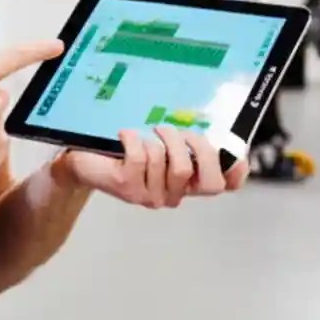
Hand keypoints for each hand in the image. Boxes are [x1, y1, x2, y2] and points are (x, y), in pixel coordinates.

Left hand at [57, 127, 248, 207]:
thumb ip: (183, 142)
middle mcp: (172, 194)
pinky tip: (125, 135)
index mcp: (185, 183)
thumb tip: (208, 124)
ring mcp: (150, 195)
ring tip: (149, 131)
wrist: (83, 162)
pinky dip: (134, 139)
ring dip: (162, 139)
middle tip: (177, 131)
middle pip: (207, 182)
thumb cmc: (124, 149)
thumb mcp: (159, 144)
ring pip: (174, 165)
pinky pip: (143, 158)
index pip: (223, 186)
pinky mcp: (128, 187)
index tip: (234, 153)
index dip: (236, 173)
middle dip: (199, 150)